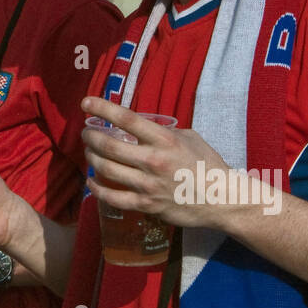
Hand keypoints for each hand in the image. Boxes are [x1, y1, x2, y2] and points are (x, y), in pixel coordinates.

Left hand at [81, 96, 250, 230]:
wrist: (222, 200)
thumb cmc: (207, 165)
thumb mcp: (189, 137)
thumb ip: (163, 131)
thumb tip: (141, 128)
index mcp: (165, 140)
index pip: (127, 119)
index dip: (102, 109)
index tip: (86, 103)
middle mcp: (153, 160)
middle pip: (109, 145)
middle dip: (90, 136)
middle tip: (86, 132)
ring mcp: (148, 185)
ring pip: (106, 169)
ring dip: (91, 158)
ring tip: (89, 152)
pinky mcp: (146, 205)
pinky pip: (113, 198)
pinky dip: (97, 188)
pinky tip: (91, 181)